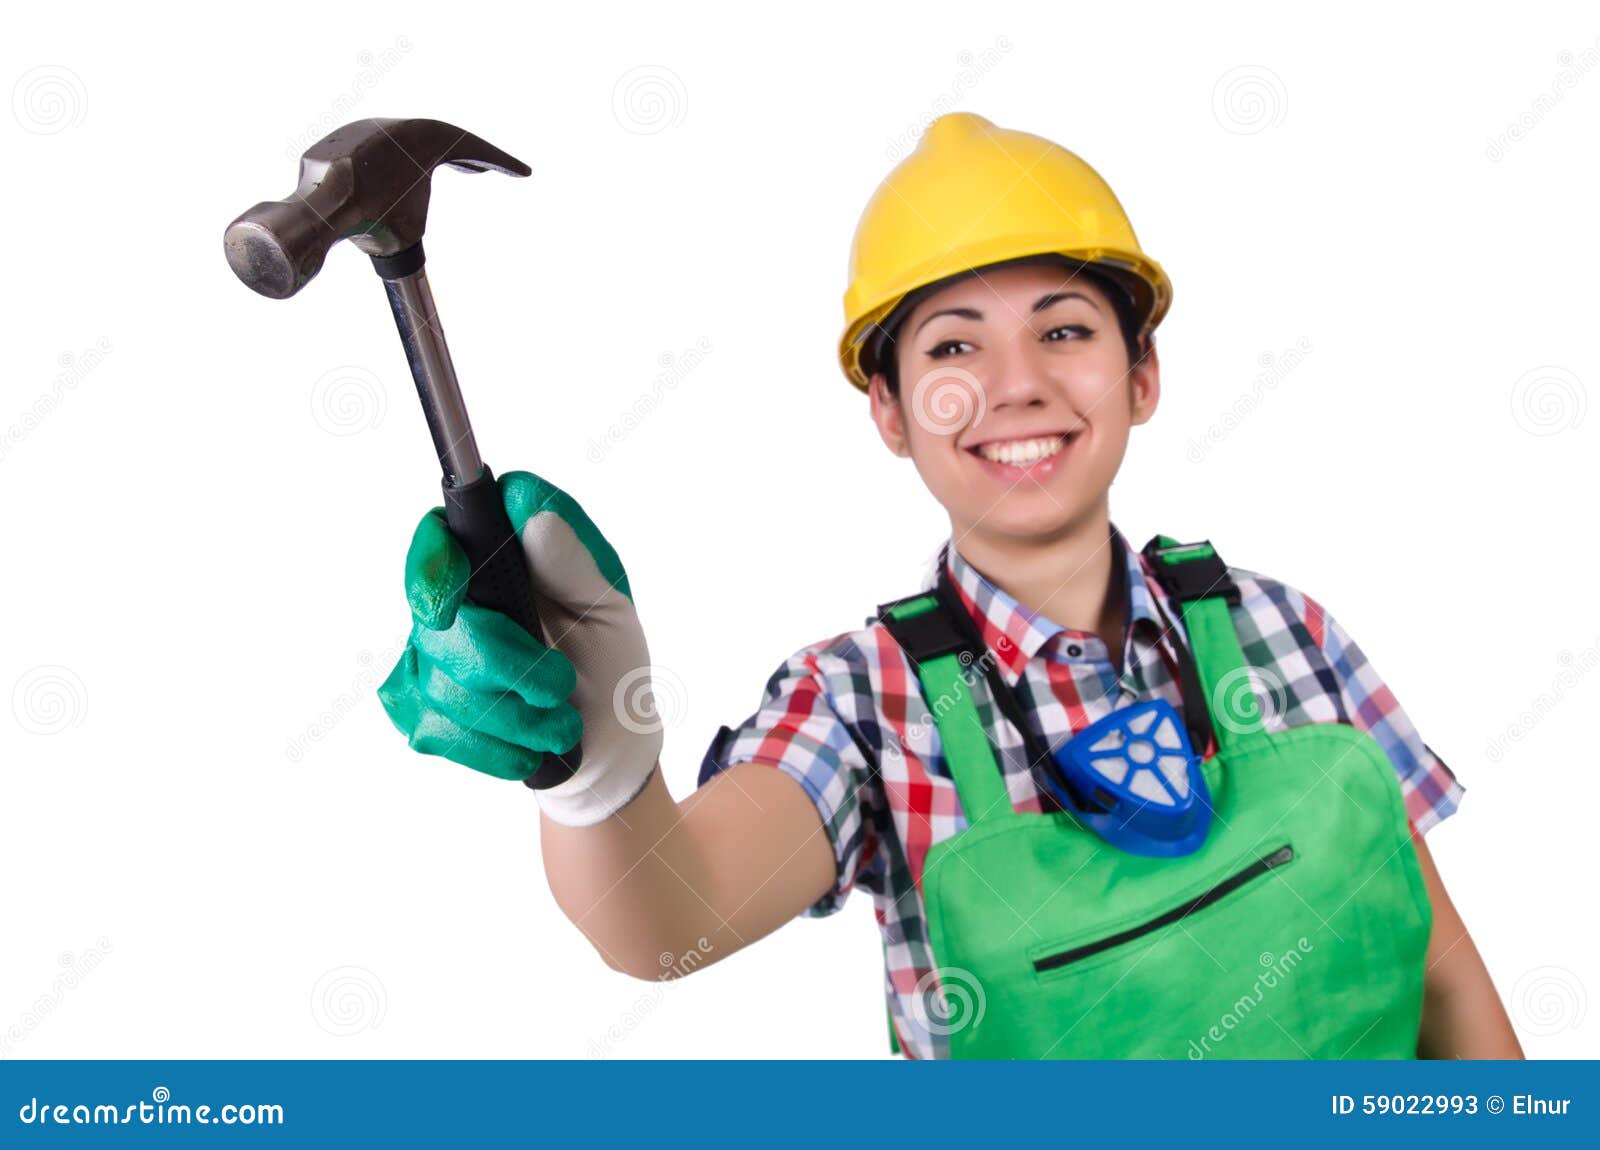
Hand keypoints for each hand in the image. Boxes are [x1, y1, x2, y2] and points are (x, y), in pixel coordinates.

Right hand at [378, 471, 661, 823]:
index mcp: (497, 557)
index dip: (431, 564)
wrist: (606, 739)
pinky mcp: (419, 709)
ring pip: (441, 683)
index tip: (449, 601)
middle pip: (439, 622)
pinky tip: (528, 747)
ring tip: (560, 723)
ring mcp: (427, 654)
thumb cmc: (608, 659)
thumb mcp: (609, 608)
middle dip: (505, 664)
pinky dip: (495, 748)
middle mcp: (452, 598)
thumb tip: (532, 512)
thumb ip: (571, 561)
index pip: (438, 536)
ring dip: (515, 716)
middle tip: (560, 685)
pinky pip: (437, 729)